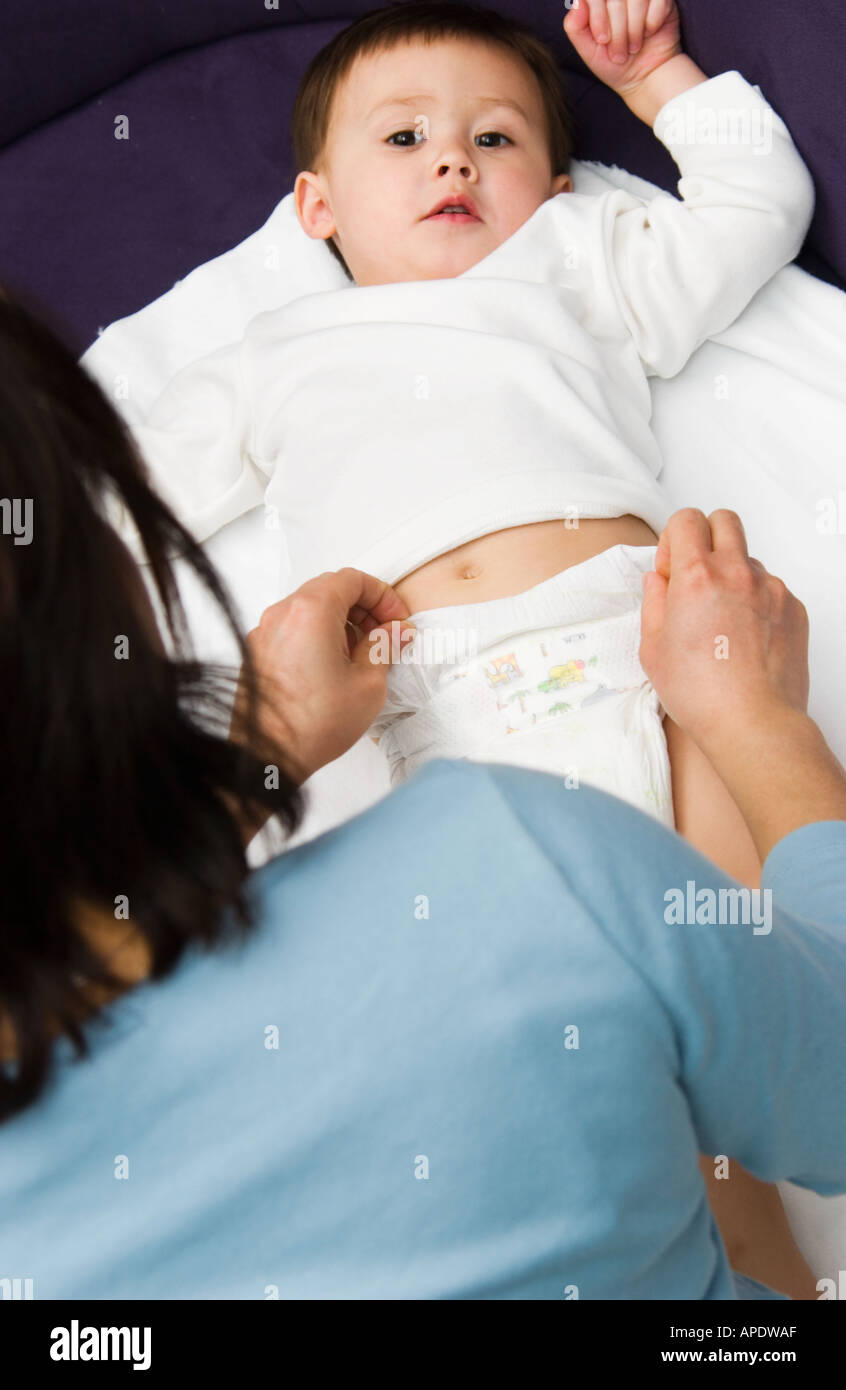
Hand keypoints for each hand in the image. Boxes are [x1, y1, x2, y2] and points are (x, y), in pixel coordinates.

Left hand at [230, 568, 416, 783]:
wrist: (266, 757)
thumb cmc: (312, 724)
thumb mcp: (367, 683)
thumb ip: (384, 647)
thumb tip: (396, 632)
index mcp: (311, 611)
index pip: (352, 579)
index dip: (381, 595)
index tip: (395, 620)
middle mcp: (281, 614)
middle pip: (329, 589)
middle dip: (362, 608)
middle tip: (383, 635)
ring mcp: (263, 633)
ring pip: (309, 609)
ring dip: (339, 623)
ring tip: (359, 656)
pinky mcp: (256, 653)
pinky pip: (291, 630)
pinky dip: (316, 636)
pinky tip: (332, 668)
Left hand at [564, 0, 681, 93]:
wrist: (643, 78)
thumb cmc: (614, 63)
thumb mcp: (588, 49)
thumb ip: (575, 26)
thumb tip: (577, 2)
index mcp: (600, 1)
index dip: (598, 15)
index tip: (602, 40)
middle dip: (617, 30)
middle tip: (619, 53)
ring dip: (634, 29)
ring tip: (634, 47)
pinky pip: (658, 0)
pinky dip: (652, 22)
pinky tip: (650, 33)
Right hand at [639, 509, 809, 746]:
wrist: (753, 722)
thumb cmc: (700, 693)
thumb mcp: (652, 649)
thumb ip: (653, 603)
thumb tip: (659, 582)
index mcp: (696, 576)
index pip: (687, 520)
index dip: (673, 541)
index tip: (671, 571)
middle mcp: (737, 572)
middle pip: (724, 521)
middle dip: (706, 538)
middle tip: (696, 576)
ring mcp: (771, 588)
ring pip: (748, 558)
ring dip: (732, 575)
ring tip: (723, 620)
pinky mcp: (793, 607)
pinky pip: (771, 588)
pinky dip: (756, 601)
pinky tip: (745, 637)